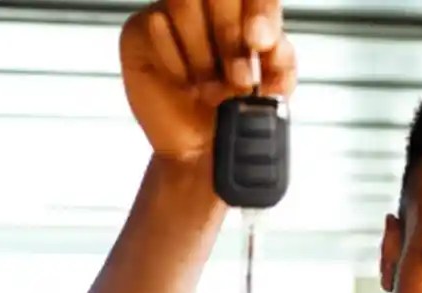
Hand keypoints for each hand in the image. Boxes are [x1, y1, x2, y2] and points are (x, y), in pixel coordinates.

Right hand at [119, 0, 296, 161]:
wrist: (198, 149)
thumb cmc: (233, 110)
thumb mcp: (272, 91)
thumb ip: (281, 62)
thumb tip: (272, 43)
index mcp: (245, 10)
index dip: (259, 10)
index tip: (258, 42)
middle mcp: (209, 6)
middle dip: (230, 38)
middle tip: (237, 79)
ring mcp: (172, 12)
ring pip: (184, 3)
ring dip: (200, 53)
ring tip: (208, 87)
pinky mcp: (140, 29)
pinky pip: (156, 25)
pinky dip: (174, 61)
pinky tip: (183, 81)